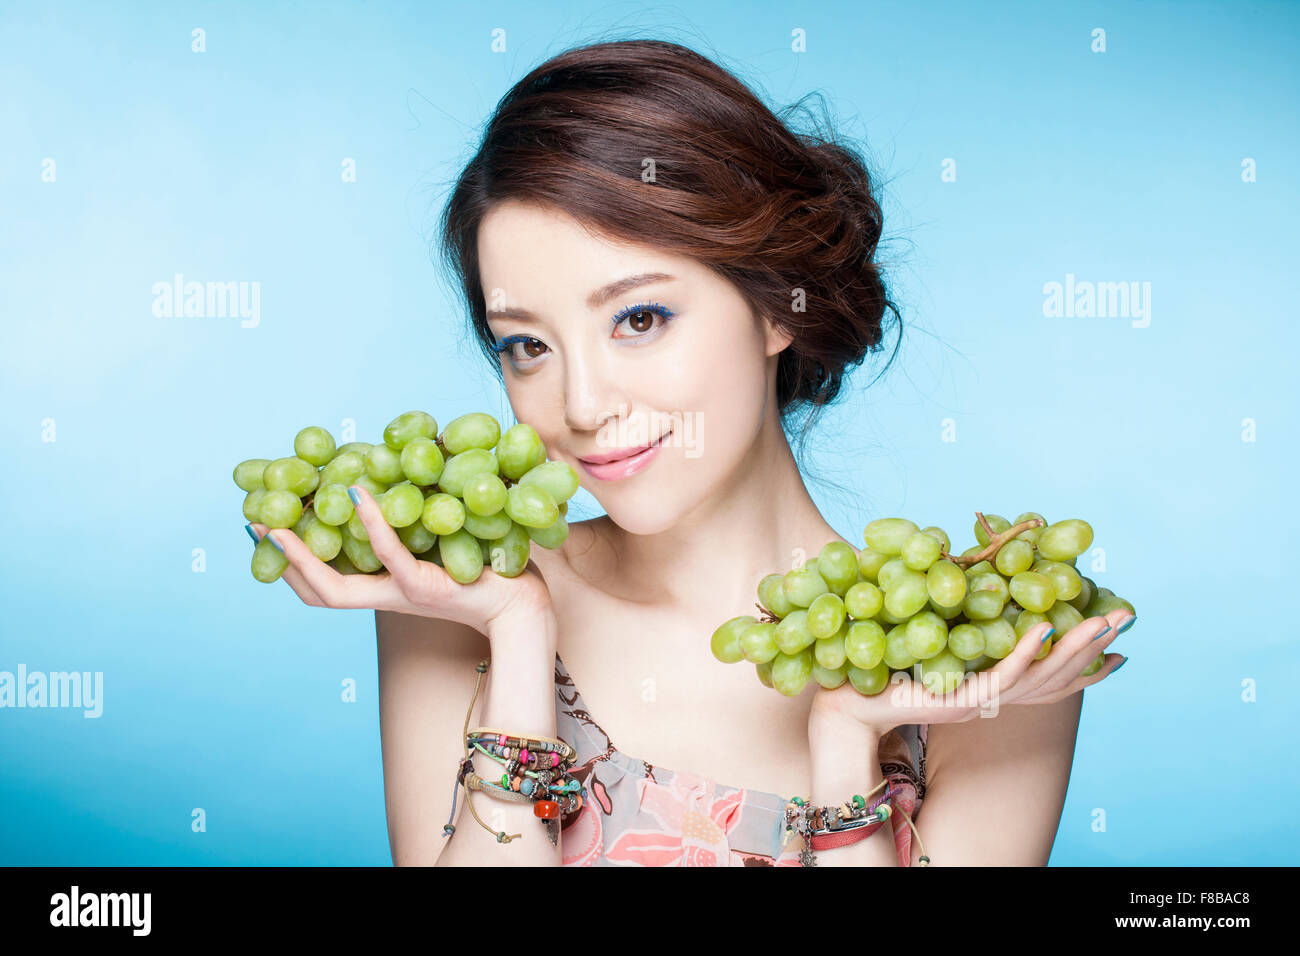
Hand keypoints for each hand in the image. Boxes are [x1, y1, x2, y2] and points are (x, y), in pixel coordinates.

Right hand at [249, 485, 552, 634]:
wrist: (522, 604)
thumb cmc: (486, 570)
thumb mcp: (439, 543)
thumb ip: (413, 522)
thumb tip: (392, 478)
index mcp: (384, 589)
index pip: (324, 585)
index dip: (291, 562)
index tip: (267, 528)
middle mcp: (386, 596)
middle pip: (318, 592)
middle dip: (282, 560)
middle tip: (255, 523)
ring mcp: (402, 593)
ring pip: (338, 584)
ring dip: (305, 550)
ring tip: (279, 518)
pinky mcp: (425, 585)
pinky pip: (388, 552)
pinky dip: (371, 522)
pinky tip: (356, 492)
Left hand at [810, 609, 1133, 739]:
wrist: (845, 704)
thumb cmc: (878, 671)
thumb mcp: (923, 637)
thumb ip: (949, 617)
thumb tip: (959, 575)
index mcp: (986, 685)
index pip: (1045, 674)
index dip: (1081, 657)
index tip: (1112, 634)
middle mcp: (990, 697)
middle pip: (1055, 677)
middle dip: (1092, 646)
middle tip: (1126, 617)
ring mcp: (979, 702)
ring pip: (1038, 676)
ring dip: (1073, 647)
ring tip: (1103, 620)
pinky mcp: (960, 702)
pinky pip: (1001, 677)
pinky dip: (1024, 653)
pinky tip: (1044, 629)